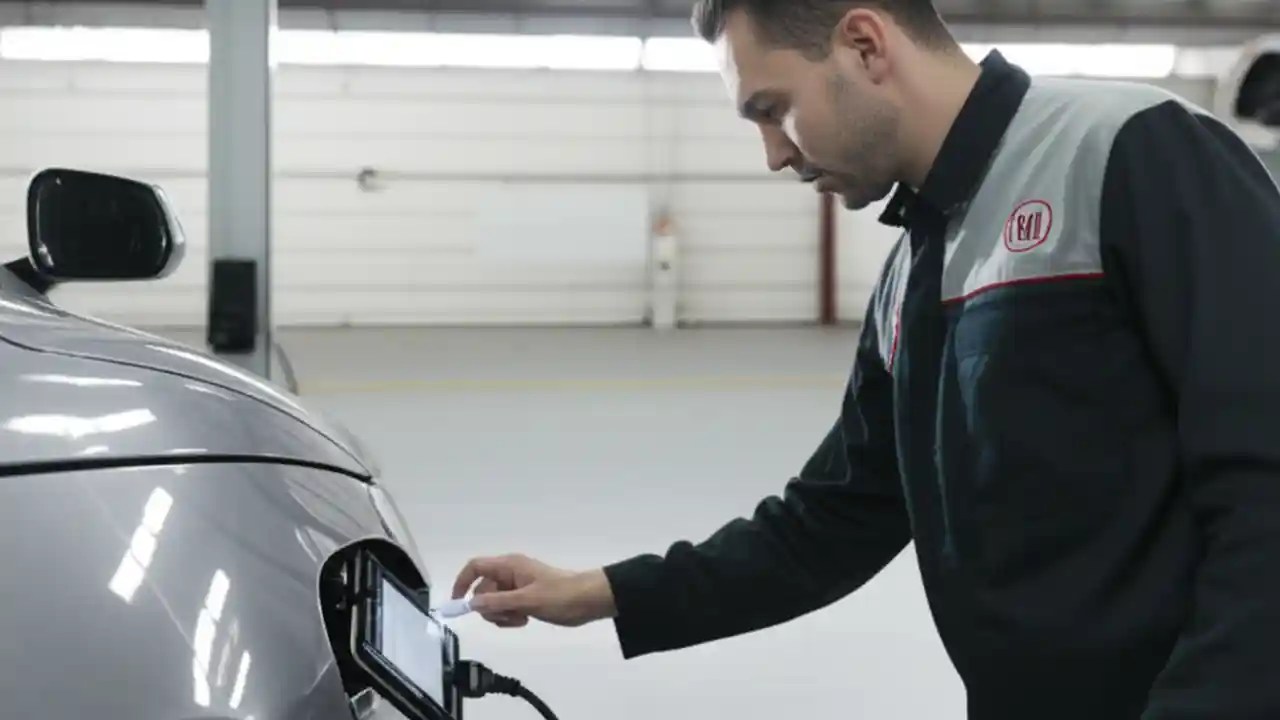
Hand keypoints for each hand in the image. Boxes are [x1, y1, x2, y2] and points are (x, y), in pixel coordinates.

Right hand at [451, 554, 617, 628]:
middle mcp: (510, 573)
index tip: (457, 605)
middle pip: (482, 590)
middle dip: (489, 607)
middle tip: (507, 616)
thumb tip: (471, 603)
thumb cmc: (560, 595)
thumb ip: (498, 601)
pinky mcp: (525, 598)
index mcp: (509, 566)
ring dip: (501, 614)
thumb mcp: (527, 600)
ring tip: (520, 618)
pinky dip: (510, 617)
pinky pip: (506, 608)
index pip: (475, 567)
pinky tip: (525, 620)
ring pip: (494, 602)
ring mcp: (517, 586)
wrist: (589, 600)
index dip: (462, 583)